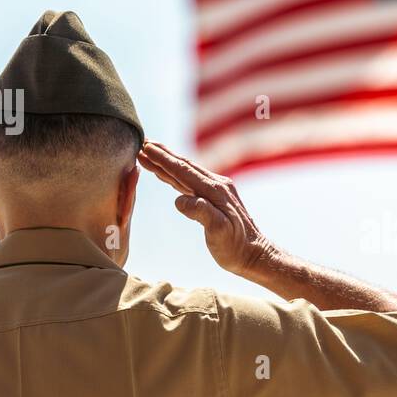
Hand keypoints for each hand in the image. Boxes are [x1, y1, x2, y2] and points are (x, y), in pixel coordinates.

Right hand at [138, 142, 276, 277]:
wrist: (254, 254)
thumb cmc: (235, 247)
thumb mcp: (219, 232)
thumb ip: (201, 213)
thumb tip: (180, 200)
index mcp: (215, 191)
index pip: (183, 171)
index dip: (163, 160)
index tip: (146, 147)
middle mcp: (217, 185)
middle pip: (183, 166)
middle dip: (162, 154)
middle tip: (142, 142)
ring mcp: (217, 190)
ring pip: (186, 173)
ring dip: (166, 163)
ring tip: (148, 153)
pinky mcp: (215, 198)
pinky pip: (190, 182)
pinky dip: (175, 175)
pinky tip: (166, 173)